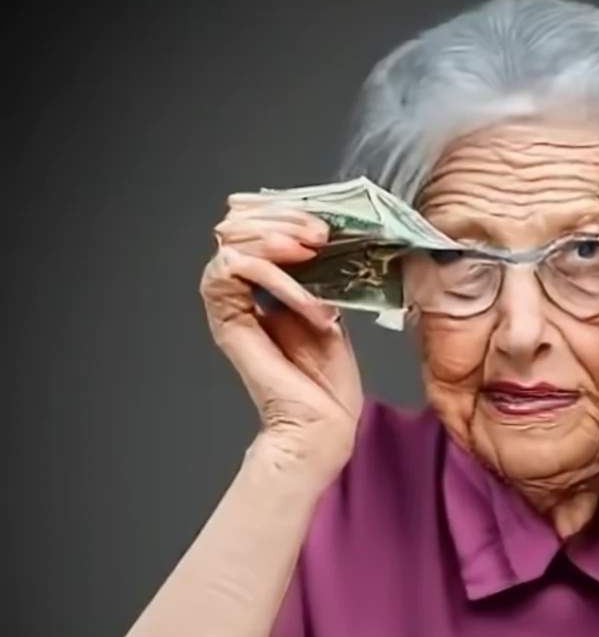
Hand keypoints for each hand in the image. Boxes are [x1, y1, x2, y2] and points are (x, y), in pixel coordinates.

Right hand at [200, 196, 363, 480]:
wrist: (322, 425)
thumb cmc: (329, 380)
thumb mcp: (331, 307)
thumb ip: (319, 273)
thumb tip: (323, 232)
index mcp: (265, 286)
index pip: (256, 225)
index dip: (284, 212)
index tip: (323, 220)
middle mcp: (241, 292)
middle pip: (237, 226)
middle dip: (281, 218)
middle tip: (318, 233)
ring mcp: (231, 306)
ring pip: (231, 241)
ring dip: (276, 238)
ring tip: (313, 253)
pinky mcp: (228, 322)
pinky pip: (233, 272)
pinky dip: (272, 273)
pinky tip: (303, 291)